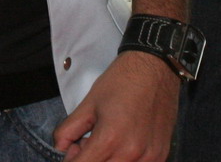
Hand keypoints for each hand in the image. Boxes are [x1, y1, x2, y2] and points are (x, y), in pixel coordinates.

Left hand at [53, 52, 180, 161]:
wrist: (155, 68)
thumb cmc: (122, 81)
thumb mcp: (88, 103)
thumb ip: (68, 129)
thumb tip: (60, 149)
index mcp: (110, 139)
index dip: (72, 161)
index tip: (72, 151)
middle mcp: (131, 153)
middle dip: (89, 160)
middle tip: (85, 144)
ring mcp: (149, 157)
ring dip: (107, 161)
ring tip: (105, 142)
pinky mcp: (161, 156)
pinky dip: (125, 161)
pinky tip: (122, 145)